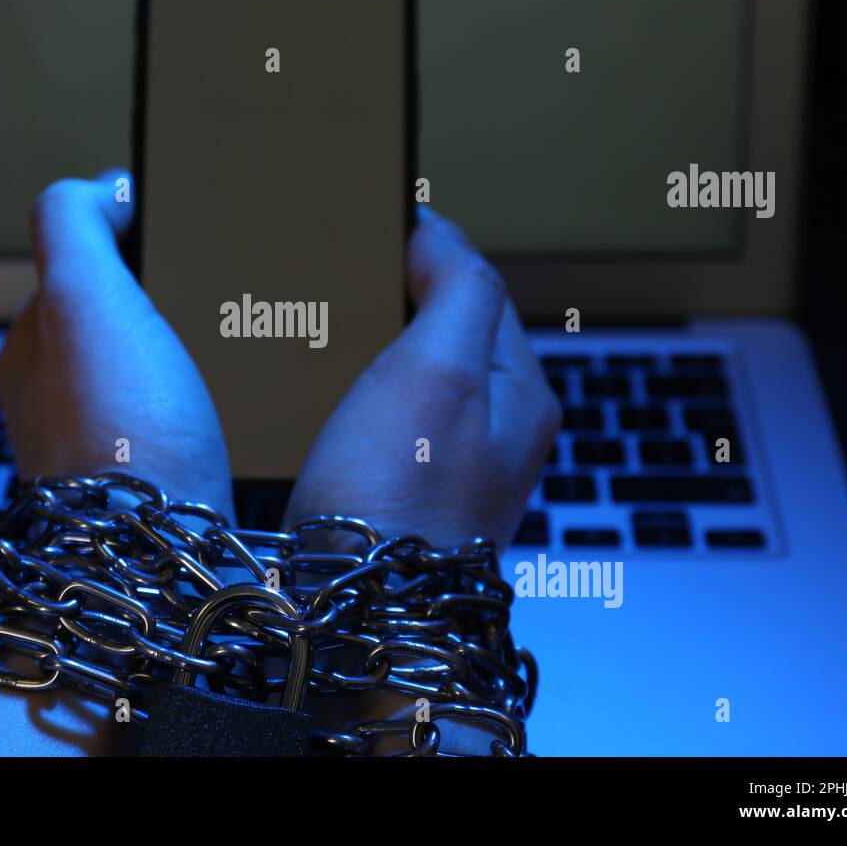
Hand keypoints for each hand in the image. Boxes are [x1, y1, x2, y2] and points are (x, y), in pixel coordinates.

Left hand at [0, 168, 233, 518]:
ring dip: (176, 358)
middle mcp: (51, 411)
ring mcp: (98, 456)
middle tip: (205, 292)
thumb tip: (96, 187)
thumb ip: (71, 225)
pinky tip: (228, 409)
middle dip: (149, 306)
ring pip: (140, 382)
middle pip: (106, 332)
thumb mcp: (83, 298)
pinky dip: (194, 406)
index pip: (67, 277)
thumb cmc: (117, 432)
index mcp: (27, 357)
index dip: (116, 245)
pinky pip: (170, 427)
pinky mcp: (147, 496)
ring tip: (225, 346)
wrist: (156, 558)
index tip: (167, 233)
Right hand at [283, 206, 560, 551]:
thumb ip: (460, 287)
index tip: (368, 237)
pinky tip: (323, 403)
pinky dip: (357, 400)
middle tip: (340, 289)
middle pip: (448, 336)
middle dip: (398, 305)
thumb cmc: (403, 495)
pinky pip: (387, 424)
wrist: (362, 613)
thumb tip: (442, 232)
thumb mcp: (440, 368)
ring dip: (374, 352)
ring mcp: (453, 469)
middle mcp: (498, 432)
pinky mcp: (406, 496)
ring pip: (415, 380)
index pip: (480, 289)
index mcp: (523, 392)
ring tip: (326, 339)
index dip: (426, 256)